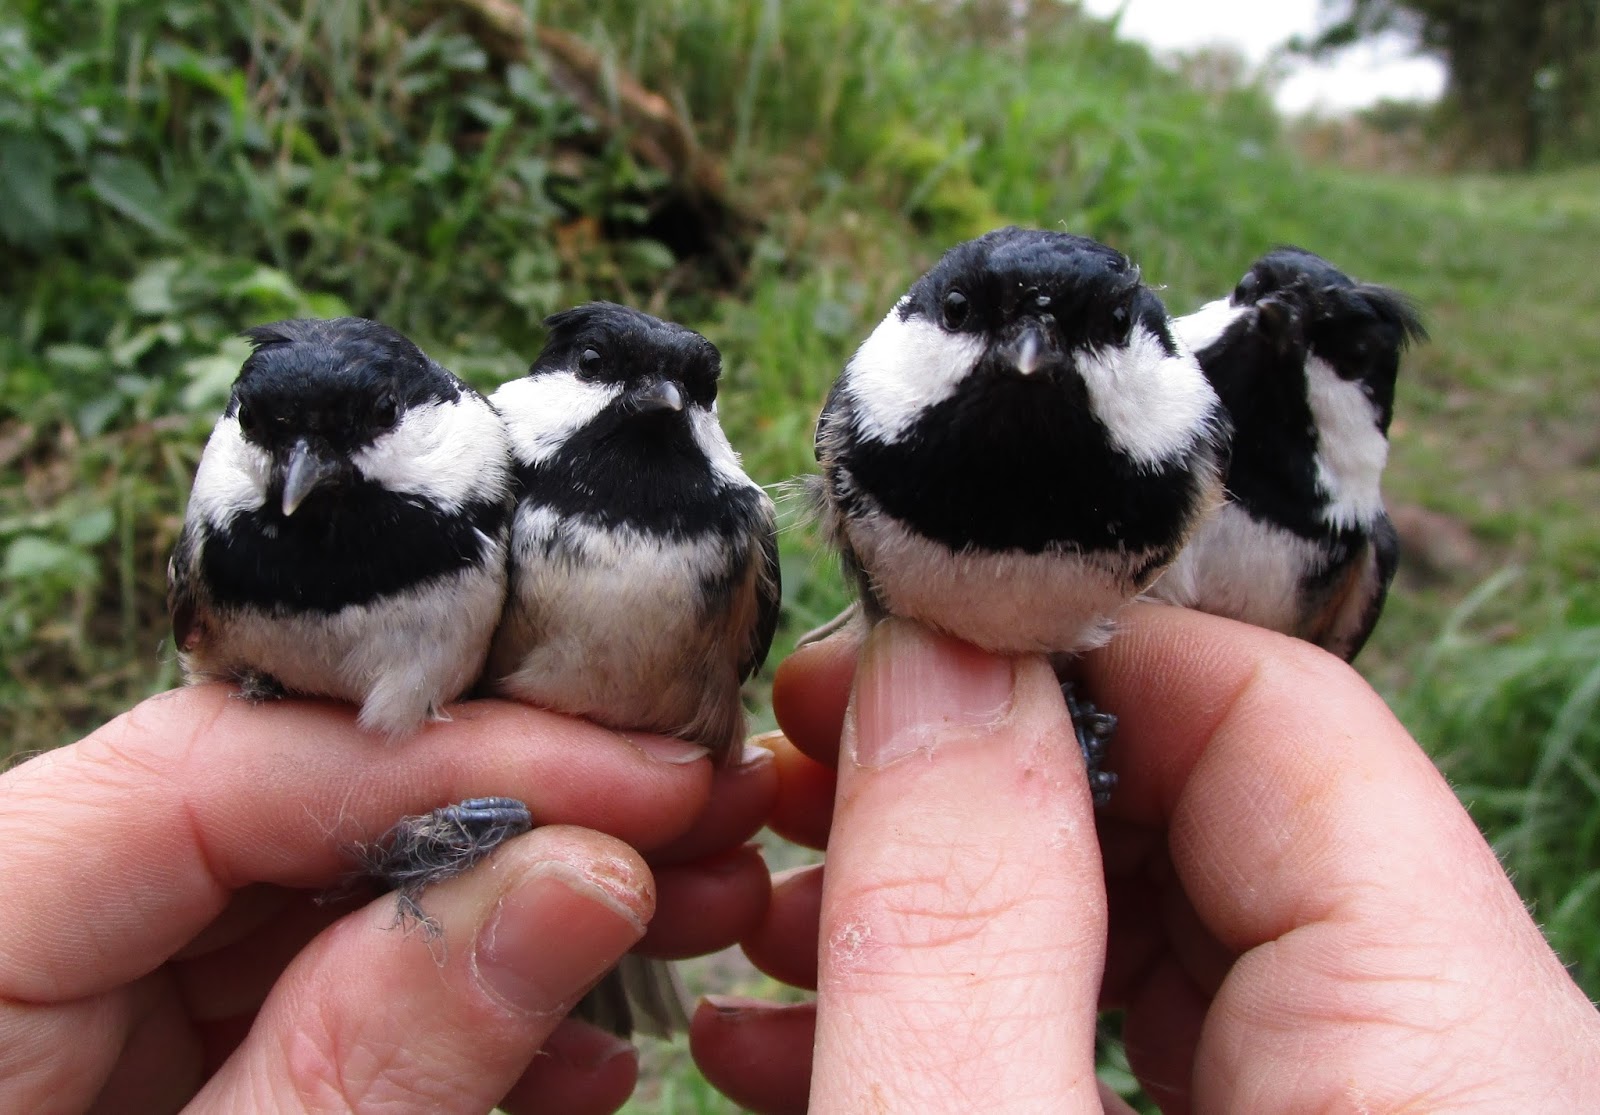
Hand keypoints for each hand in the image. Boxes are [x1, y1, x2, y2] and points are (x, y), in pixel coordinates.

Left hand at [0, 686, 774, 1113]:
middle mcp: (15, 943)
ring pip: (324, 895)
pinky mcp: (161, 1071)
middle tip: (697, 818)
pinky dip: (458, 1019)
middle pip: (285, 810)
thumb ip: (386, 1058)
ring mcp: (87, 1011)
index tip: (642, 775)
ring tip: (688, 908)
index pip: (213, 770)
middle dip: (512, 816)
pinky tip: (586, 1063)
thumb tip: (588, 872)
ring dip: (514, 908)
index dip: (449, 756)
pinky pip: (316, 995)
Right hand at [691, 606, 1599, 1112]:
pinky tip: (809, 1040)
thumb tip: (930, 663)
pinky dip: (983, 1026)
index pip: (1284, 720)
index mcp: (1459, 1070)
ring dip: (950, 908)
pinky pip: (1146, 1055)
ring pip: (1162, 938)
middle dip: (974, 785)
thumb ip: (960, 918)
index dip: (1058, 649)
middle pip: (1217, 818)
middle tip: (791, 783)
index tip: (870, 656)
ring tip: (772, 924)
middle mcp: (1452, 1084)